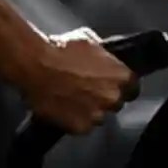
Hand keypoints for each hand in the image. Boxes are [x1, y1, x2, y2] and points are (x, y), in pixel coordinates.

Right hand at [16, 27, 139, 134]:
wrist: (34, 64)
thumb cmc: (58, 48)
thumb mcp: (88, 40)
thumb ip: (103, 55)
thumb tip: (103, 57)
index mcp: (121, 76)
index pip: (133, 87)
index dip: (122, 86)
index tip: (113, 84)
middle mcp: (113, 98)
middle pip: (115, 103)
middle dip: (104, 97)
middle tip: (86, 89)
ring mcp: (97, 115)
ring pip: (98, 116)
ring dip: (89, 109)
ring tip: (71, 98)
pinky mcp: (79, 127)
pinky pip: (81, 126)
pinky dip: (74, 119)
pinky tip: (63, 107)